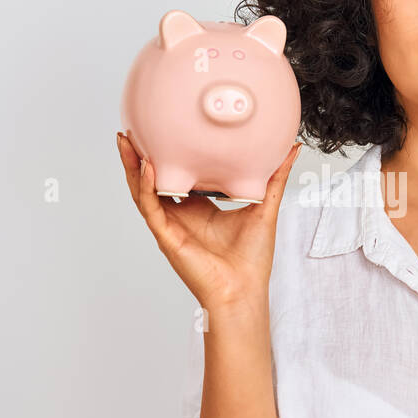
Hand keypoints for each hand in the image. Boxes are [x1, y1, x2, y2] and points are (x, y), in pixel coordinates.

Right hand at [116, 132, 301, 310]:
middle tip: (133, 127)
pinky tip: (147, 167)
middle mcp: (180, 216)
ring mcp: (170, 226)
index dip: (168, 152)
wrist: (244, 290)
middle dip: (140, 154)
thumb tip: (292, 148)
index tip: (165, 127)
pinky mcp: (167, 237)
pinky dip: (146, 187)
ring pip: (143, 191)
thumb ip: (275, 176)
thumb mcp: (264, 205)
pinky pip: (151, 208)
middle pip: (152, 179)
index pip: (178, 174)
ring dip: (132, 166)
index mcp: (199, 208)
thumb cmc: (252, 258)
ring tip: (125, 141)